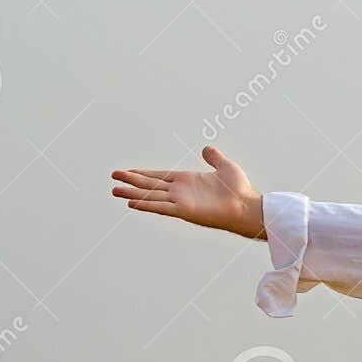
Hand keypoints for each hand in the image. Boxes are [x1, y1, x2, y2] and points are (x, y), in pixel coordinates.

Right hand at [111, 146, 264, 238]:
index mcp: (187, 181)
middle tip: (113, 179)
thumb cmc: (240, 190)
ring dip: (132, 194)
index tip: (127, 172)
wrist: (248, 206)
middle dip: (131, 182)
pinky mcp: (185, 212)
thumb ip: (214, 157)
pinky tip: (131, 203)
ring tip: (114, 191)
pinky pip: (161, 208)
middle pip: (150, 186)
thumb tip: (207, 149)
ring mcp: (181, 202)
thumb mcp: (225, 166)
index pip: (159, 177)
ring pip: (151, 197)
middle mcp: (181, 192)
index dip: (143, 175)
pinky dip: (146, 205)